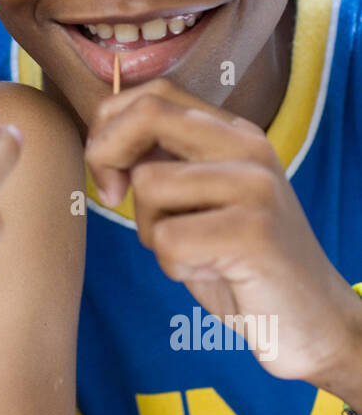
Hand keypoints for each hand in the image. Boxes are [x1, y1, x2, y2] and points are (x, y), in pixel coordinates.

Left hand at [85, 77, 361, 391]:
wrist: (312, 321)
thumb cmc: (242, 264)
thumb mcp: (204, 200)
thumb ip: (167, 163)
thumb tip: (102, 139)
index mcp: (234, 134)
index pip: (153, 94)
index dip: (108, 126)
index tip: (108, 173)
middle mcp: (248, 148)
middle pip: (147, 116)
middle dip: (105, 155)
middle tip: (112, 196)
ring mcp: (255, 187)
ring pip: (149, 185)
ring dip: (151, 231)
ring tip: (193, 252)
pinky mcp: (254, 232)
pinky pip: (168, 240)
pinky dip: (173, 267)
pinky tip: (210, 274)